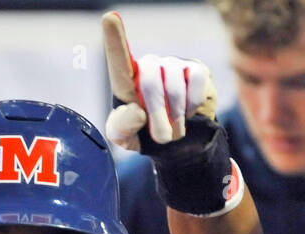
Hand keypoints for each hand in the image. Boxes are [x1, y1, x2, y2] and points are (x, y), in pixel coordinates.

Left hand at [101, 12, 235, 217]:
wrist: (177, 145)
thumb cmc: (145, 136)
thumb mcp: (126, 138)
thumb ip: (122, 128)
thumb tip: (137, 111)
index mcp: (126, 81)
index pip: (119, 58)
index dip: (115, 38)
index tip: (109, 18)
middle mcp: (148, 66)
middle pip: (149, 79)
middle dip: (157, 113)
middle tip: (162, 138)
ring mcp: (172, 65)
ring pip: (173, 83)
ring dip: (175, 115)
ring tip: (174, 131)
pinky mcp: (195, 69)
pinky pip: (194, 80)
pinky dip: (191, 104)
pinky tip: (188, 114)